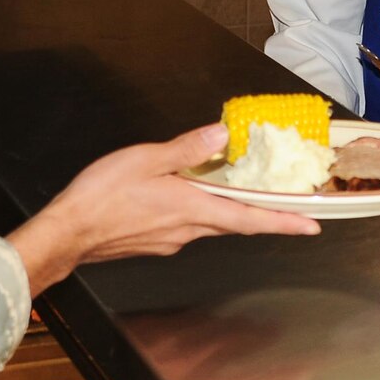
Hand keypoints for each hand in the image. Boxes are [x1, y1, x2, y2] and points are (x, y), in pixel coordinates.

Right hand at [8, 125, 319, 293]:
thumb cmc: (99, 198)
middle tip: (287, 206)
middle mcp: (188, 230)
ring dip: (226, 208)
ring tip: (233, 189)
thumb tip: (220, 137)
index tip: (312, 226)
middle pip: (236, 222)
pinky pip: (187, 224)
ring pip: (210, 222)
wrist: (67, 233)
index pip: (250, 218)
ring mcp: (171, 240)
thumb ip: (185, 149)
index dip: (284, 222)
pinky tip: (185, 196)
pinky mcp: (154, 242)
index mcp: (191, 208)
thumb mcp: (145, 160)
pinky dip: (197, 210)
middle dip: (263, 214)